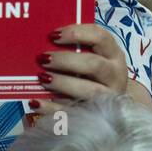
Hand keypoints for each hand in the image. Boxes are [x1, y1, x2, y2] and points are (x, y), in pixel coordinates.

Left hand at [27, 23, 151, 115]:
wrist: (112, 105)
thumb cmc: (94, 73)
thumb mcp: (93, 56)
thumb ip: (75, 47)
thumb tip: (41, 38)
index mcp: (113, 54)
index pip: (100, 37)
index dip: (76, 33)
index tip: (52, 35)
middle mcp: (115, 75)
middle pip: (94, 65)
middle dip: (66, 60)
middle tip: (43, 58)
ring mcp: (108, 98)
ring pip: (89, 91)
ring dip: (62, 83)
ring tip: (42, 78)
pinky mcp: (97, 117)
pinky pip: (74, 113)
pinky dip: (53, 108)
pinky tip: (36, 102)